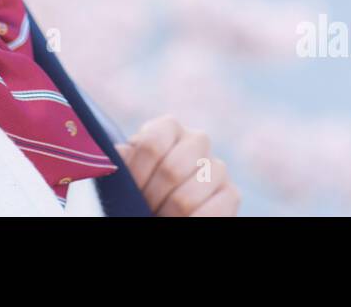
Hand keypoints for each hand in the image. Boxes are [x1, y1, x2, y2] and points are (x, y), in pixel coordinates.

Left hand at [114, 114, 239, 215]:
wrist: (165, 204)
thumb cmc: (142, 186)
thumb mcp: (129, 171)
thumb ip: (124, 162)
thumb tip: (119, 154)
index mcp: (167, 127)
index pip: (152, 144)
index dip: (137, 173)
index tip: (129, 190)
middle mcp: (197, 140)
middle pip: (172, 170)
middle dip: (152, 198)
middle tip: (144, 207)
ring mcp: (217, 166)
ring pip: (187, 197)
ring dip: (168, 214)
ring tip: (159, 214)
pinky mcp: (231, 194)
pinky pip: (212, 212)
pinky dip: (191, 222)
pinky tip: (180, 221)